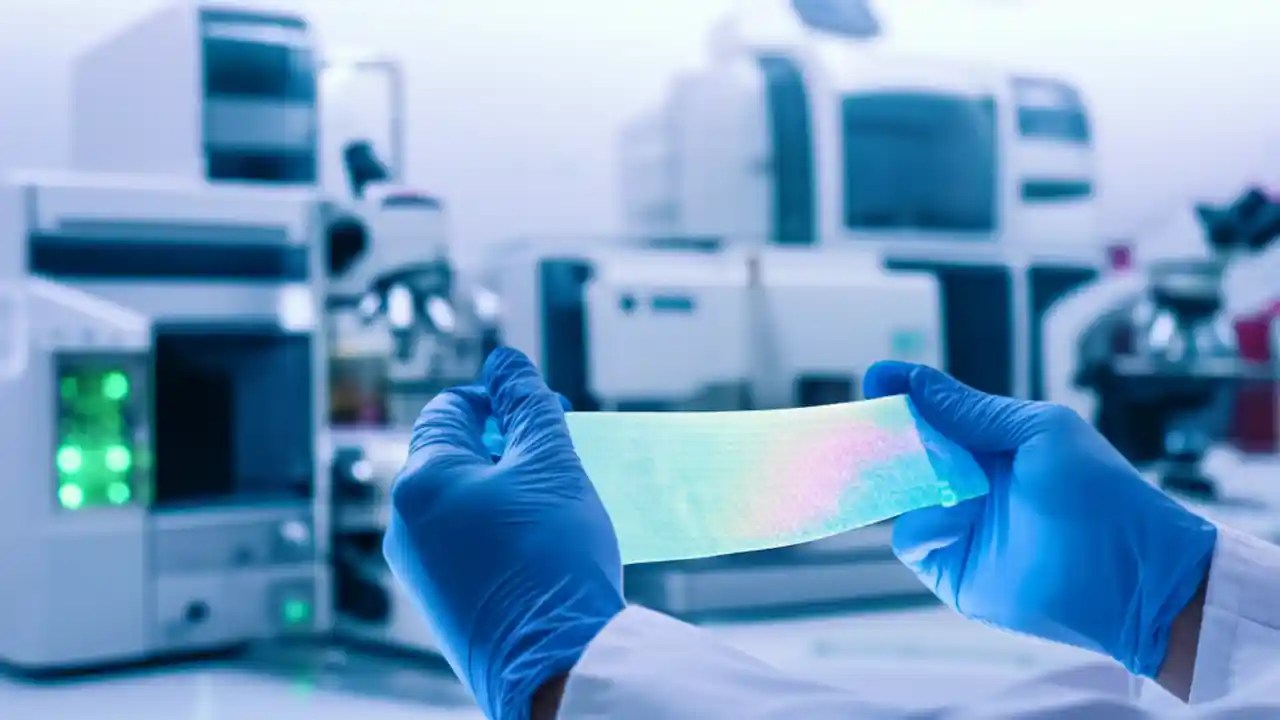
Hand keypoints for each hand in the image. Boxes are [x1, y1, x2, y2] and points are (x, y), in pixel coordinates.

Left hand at [383, 348, 623, 718]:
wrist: (555, 665)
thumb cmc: (553, 560)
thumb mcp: (550, 462)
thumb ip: (526, 402)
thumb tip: (504, 359)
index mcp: (421, 480)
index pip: (451, 407)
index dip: (501, 398)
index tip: (546, 412)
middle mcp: (404, 524)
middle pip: (455, 455)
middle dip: (508, 446)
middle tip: (558, 454)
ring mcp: (418, 569)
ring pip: (461, 503)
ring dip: (506, 490)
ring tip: (555, 503)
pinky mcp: (440, 604)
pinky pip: (464, 546)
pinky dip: (500, 532)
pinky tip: (540, 547)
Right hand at [863, 362, 1216, 678]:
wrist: (1130, 575)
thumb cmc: (1098, 493)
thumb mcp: (1037, 431)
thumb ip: (971, 410)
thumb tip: (912, 379)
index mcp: (994, 444)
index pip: (936, 414)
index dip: (906, 395)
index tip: (875, 380)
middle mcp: (971, 482)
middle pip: (909, 452)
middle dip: (888, 435)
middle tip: (868, 422)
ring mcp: (959, 526)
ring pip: (902, 495)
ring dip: (907, 480)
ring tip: (928, 474)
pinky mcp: (951, 569)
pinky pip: (911, 539)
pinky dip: (923, 525)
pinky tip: (955, 517)